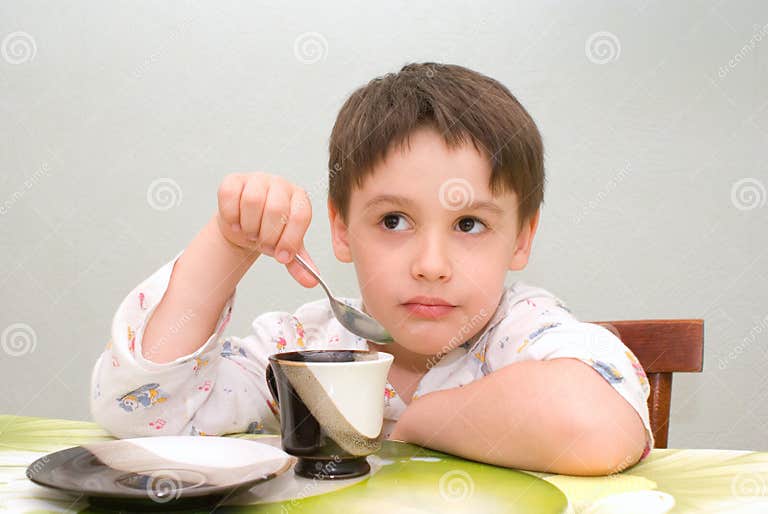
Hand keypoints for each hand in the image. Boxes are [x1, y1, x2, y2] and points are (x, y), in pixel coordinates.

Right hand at [215, 172, 318, 287]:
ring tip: (250, 233)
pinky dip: (231, 215)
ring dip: (249, 226)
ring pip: (253, 200)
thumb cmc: (268, 232)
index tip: (281, 257)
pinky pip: (231, 195)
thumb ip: (299, 263)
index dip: (290, 240)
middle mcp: (281, 185)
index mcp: (300, 199)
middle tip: (263, 243)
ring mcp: (257, 179)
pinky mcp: (234, 180)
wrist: (243, 225)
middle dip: (267, 235)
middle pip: (276, 209)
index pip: (300, 216)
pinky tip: (236, 223)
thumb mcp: (286, 248)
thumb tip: (311, 281)